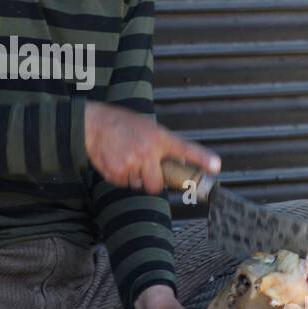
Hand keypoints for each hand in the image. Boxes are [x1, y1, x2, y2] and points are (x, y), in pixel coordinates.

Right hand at [84, 102, 219, 193]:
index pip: (185, 149)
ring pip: (139, 184)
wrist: (92, 125)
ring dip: (134, 177)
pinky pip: (124, 184)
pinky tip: (116, 160)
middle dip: (152, 182)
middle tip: (145, 170)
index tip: (215, 166)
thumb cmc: (120, 123)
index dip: (201, 159)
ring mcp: (132, 163)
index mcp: (158, 137)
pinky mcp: (116, 172)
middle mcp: (147, 151)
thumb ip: (163, 143)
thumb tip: (179, 161)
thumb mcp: (147, 127)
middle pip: (157, 184)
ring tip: (125, 157)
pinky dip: (120, 176)